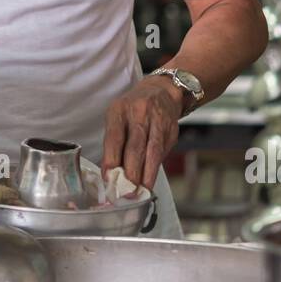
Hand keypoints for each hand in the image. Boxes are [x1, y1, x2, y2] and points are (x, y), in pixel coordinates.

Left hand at [102, 75, 184, 190]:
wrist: (162, 90)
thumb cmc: (134, 108)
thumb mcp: (118, 116)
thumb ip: (114, 142)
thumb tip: (111, 172)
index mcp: (120, 110)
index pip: (114, 138)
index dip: (111, 160)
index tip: (109, 179)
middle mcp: (139, 113)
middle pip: (135, 147)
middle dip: (131, 172)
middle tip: (126, 191)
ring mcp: (157, 120)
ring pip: (152, 152)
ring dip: (146, 174)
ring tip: (141, 190)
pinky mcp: (171, 130)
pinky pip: (162, 152)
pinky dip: (155, 168)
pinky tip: (150, 179)